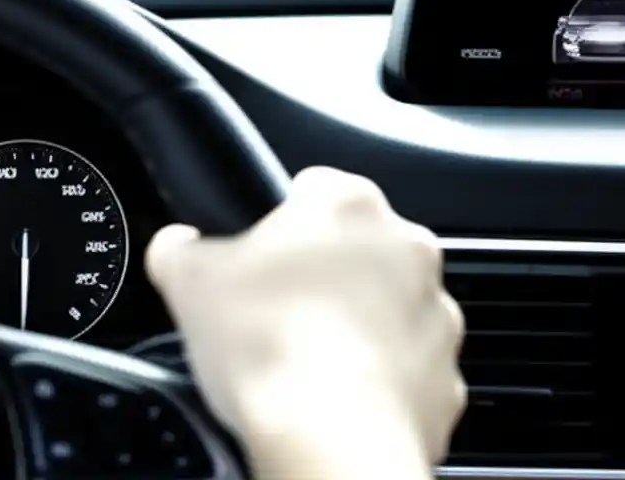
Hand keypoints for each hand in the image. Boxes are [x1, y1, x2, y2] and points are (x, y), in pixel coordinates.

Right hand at [147, 167, 464, 479]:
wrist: (328, 438)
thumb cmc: (266, 346)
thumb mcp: (186, 278)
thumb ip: (179, 247)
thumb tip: (177, 247)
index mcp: (346, 203)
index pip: (313, 187)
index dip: (278, 222)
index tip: (258, 256)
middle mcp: (405, 248)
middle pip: (355, 247)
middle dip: (320, 274)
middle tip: (273, 311)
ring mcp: (436, 313)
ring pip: (387, 307)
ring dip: (353, 325)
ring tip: (303, 360)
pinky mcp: (447, 375)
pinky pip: (406, 368)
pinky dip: (376, 380)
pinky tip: (334, 397)